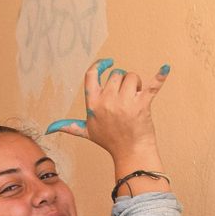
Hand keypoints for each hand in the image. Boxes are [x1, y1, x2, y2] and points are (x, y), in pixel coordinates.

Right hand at [52, 60, 166, 168]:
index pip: (92, 75)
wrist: (131, 152)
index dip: (100, 65)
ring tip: (136, 99)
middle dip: (123, 81)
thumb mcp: (87, 132)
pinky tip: (166, 69)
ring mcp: (125, 102)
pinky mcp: (142, 104)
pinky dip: (160, 77)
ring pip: (132, 77)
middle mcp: (107, 101)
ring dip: (136, 84)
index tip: (108, 63)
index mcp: (93, 104)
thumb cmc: (110, 141)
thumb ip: (69, 126)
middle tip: (126, 96)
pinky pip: (151, 86)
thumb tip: (49, 129)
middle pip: (116, 74)